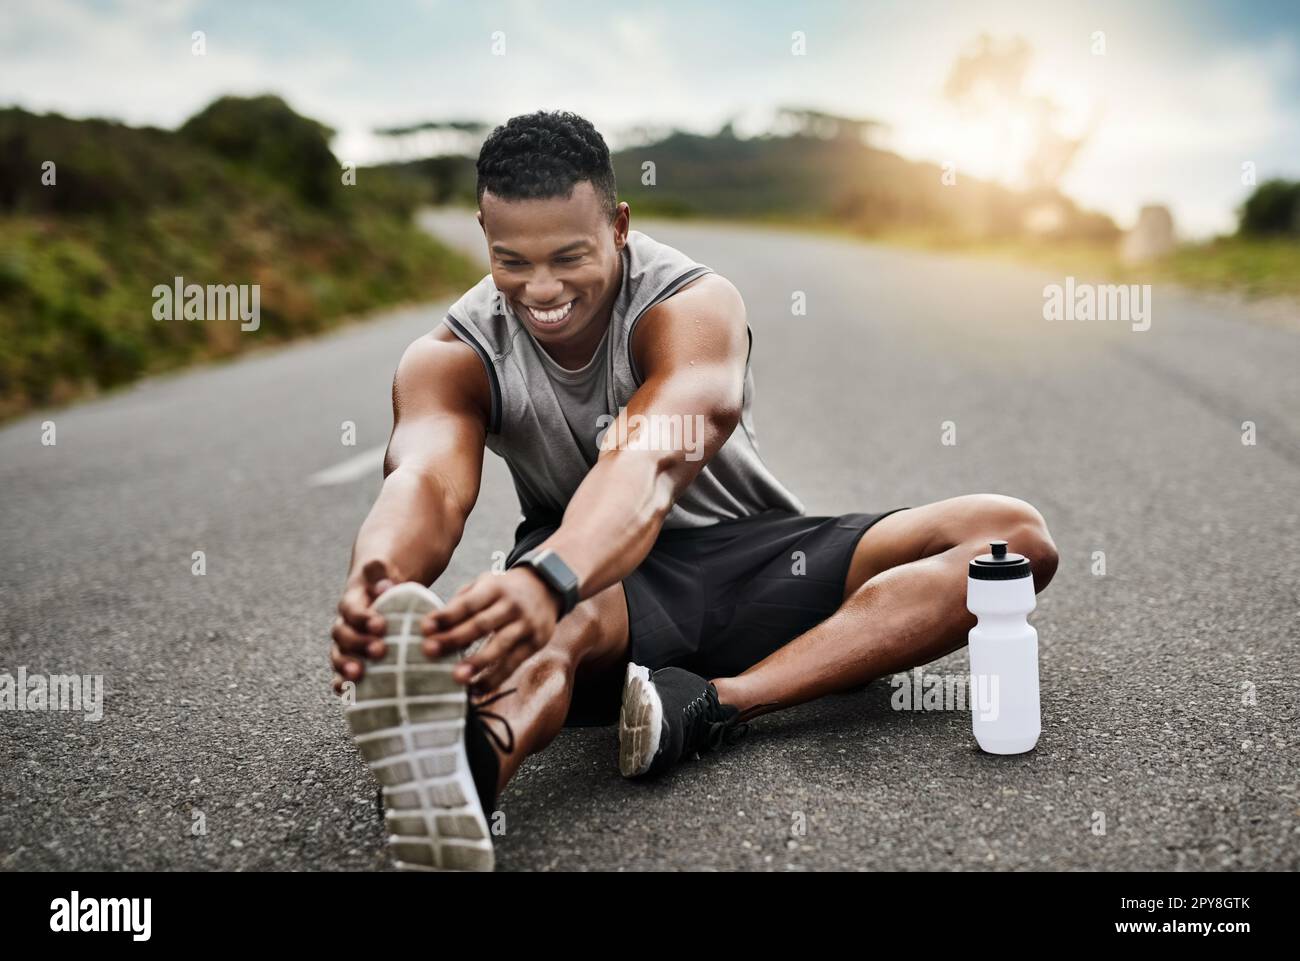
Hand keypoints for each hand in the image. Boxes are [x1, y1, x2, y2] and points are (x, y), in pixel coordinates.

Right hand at [330, 559, 396, 693]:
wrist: (379, 594)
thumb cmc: (386, 585)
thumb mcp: (385, 573)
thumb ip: (381, 574)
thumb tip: (385, 585)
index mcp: (352, 602)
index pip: (351, 610)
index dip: (363, 618)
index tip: (381, 625)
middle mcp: (344, 624)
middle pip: (342, 635)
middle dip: (358, 644)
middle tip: (380, 650)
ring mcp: (345, 644)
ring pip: (338, 655)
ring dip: (345, 666)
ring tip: (358, 675)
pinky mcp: (350, 660)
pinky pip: (339, 673)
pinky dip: (340, 683)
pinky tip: (345, 692)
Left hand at [420, 568, 561, 692]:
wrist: (548, 587)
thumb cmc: (505, 589)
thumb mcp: (485, 584)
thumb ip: (461, 602)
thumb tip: (435, 628)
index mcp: (495, 587)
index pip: (468, 603)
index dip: (446, 616)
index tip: (424, 628)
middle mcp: (512, 605)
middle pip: (481, 625)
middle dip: (454, 639)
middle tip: (429, 651)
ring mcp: (526, 625)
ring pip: (499, 646)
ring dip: (476, 663)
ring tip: (456, 677)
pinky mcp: (536, 643)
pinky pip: (513, 664)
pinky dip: (494, 678)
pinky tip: (476, 688)